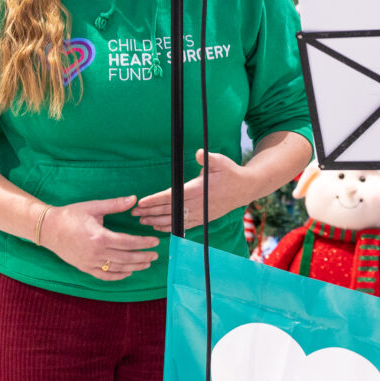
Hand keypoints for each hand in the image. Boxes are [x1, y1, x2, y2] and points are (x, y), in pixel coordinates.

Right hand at [41, 196, 159, 281]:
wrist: (48, 229)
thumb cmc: (70, 215)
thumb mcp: (93, 207)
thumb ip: (115, 204)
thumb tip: (134, 199)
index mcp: (100, 237)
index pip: (128, 243)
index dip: (144, 243)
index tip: (155, 242)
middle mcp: (96, 253)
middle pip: (126, 258)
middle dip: (143, 257)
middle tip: (155, 255)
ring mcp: (90, 262)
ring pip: (117, 269)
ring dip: (134, 267)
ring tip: (146, 264)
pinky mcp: (84, 268)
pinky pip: (104, 276)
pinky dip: (117, 276)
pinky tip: (127, 273)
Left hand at [139, 151, 258, 233]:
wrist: (245, 189)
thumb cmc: (230, 173)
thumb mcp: (221, 162)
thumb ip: (209, 158)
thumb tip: (199, 153)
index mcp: (198, 190)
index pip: (171, 197)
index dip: (154, 200)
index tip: (141, 202)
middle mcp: (197, 205)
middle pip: (169, 210)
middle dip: (150, 212)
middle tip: (134, 214)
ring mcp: (200, 214)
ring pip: (174, 220)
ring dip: (157, 221)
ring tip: (143, 221)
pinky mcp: (203, 219)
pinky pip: (183, 225)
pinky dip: (170, 227)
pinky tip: (159, 227)